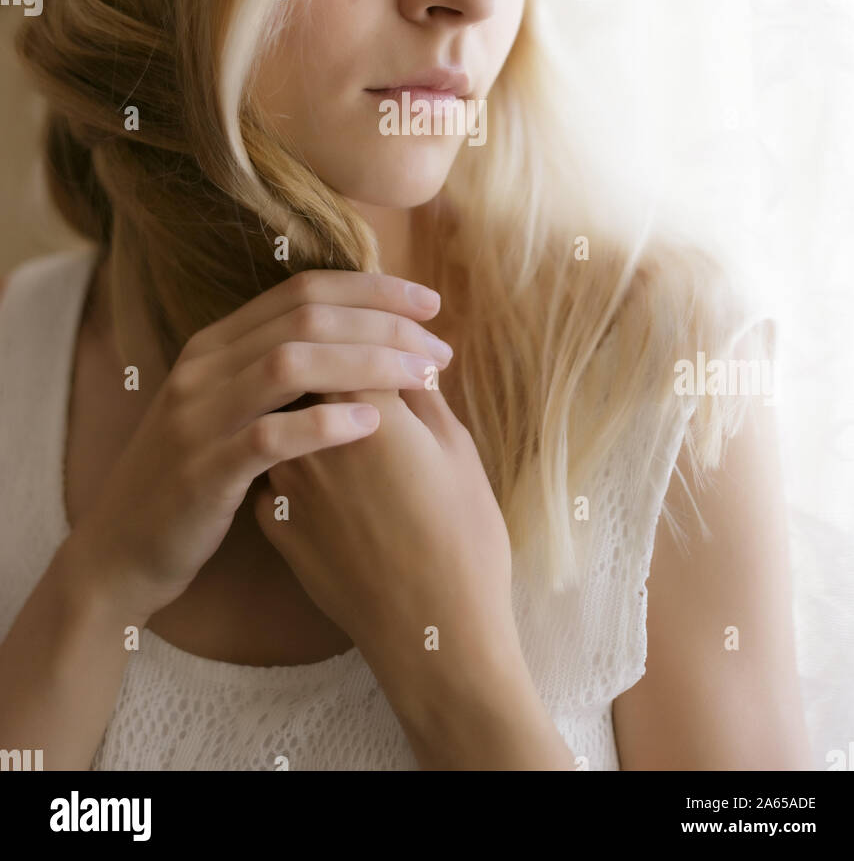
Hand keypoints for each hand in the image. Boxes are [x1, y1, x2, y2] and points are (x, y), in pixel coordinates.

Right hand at [66, 268, 451, 620]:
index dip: (373, 289)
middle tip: (440, 348)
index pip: (303, 289)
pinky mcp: (201, 471)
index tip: (430, 304)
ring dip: (367, 365)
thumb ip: (280, 374)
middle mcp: (204, 368)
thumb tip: (364, 344)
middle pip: (307, 318)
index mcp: (216, 344)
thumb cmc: (196, 479)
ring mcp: (198, 417)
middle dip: (384, 325)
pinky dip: (325, 425)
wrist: (120, 551)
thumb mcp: (231, 411)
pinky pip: (268, 436)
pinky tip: (374, 426)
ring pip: (291, 363)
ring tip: (423, 378)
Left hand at [252, 294, 519, 705]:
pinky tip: (330, 469)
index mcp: (369, 410)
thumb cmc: (464, 540)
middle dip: (340, 353)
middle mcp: (314, 437)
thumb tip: (405, 362)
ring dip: (314, 403)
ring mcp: (287, 480)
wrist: (432, 636)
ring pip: (289, 415)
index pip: (358, 338)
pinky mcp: (275, 521)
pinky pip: (281, 468)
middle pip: (311, 368)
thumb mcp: (459, 453)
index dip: (387, 331)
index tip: (410, 340)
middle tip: (376, 360)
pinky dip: (301, 456)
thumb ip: (423, 397)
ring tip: (349, 411)